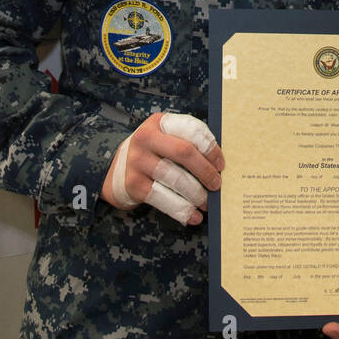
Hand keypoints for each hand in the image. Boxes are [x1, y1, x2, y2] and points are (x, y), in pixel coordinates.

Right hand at [100, 112, 223, 224]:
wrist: (118, 169)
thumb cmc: (155, 153)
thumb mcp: (167, 137)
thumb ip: (190, 143)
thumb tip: (220, 167)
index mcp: (160, 122)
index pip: (191, 129)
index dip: (210, 148)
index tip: (221, 165)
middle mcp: (146, 138)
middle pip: (184, 152)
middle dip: (205, 171)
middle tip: (217, 185)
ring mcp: (137, 161)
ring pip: (175, 178)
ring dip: (196, 193)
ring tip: (207, 203)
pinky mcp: (133, 184)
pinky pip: (163, 198)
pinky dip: (182, 210)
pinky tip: (194, 216)